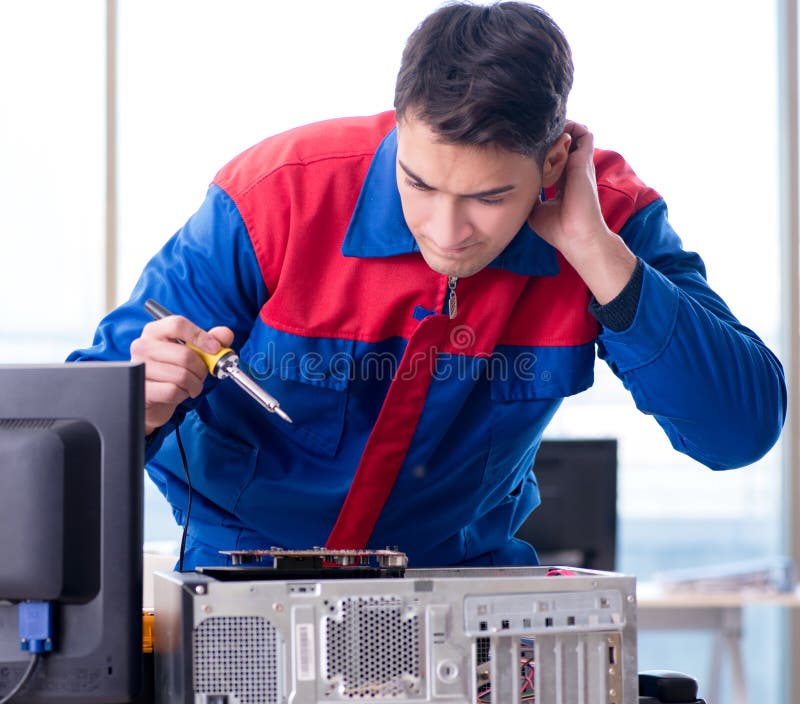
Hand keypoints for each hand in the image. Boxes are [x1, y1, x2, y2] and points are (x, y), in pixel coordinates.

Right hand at [130, 316, 233, 434]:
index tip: (215, 348)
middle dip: (201, 369)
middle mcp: (142, 346)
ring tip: (191, 385)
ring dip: (194, 384)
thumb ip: (211, 340)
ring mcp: (139, 367)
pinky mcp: (141, 388)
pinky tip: (179, 393)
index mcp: (155, 331)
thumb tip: (225, 334)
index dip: (200, 336)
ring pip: (181, 375)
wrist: (154, 398)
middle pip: (185, 354)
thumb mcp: (193, 352)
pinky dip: (183, 394)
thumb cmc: (173, 370)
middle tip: (201, 374)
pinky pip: (172, 391)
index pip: (178, 324)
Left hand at [529, 121, 636, 303]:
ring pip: (575, 134)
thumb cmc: (558, 229)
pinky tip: (555, 130)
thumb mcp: (535, 210)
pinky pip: (583, 135)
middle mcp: (573, 171)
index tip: (528, 146)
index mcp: (563, 181)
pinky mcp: (584, 162)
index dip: (544, 151)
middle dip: (550, 135)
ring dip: (561, 128)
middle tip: (532, 133)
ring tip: (544, 128)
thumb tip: (514, 187)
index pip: (556, 159)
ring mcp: (580, 165)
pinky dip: (572, 127)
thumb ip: (528, 195)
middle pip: (564, 143)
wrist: (576, 236)